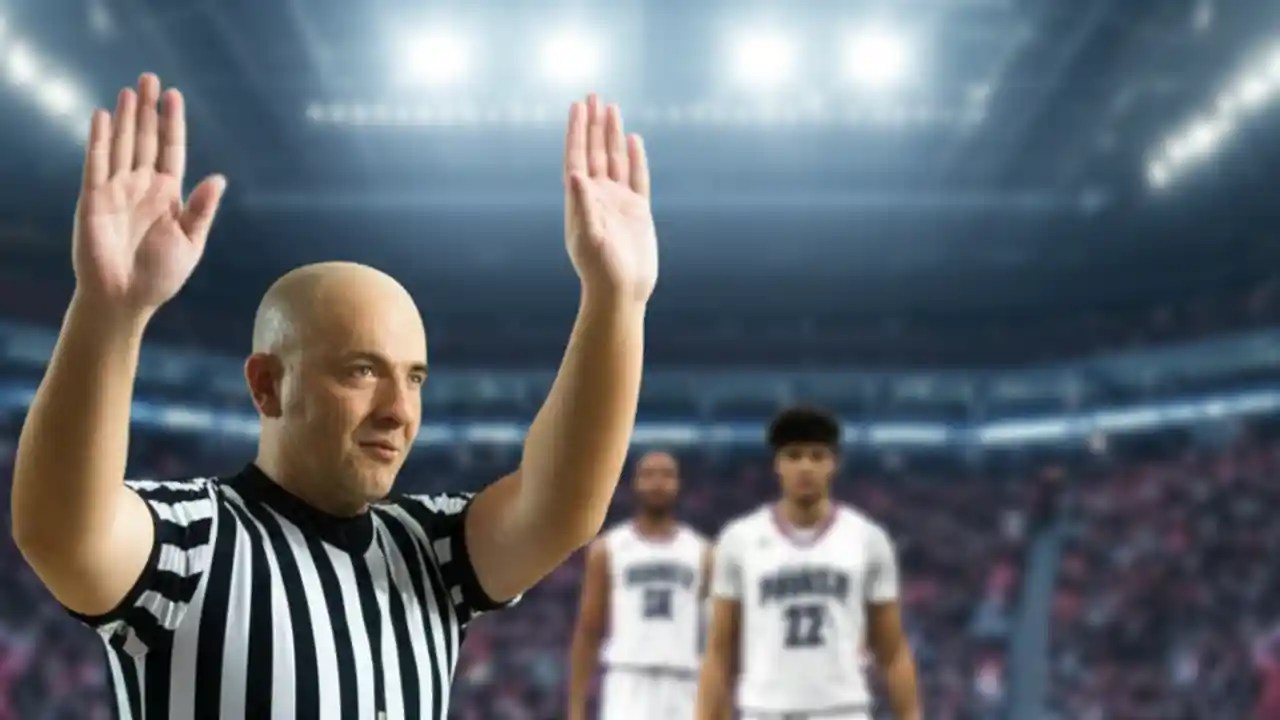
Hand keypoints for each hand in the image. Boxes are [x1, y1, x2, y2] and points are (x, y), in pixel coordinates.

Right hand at [72, 73, 225, 319]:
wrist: (126, 298)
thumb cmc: (161, 274)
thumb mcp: (190, 241)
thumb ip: (202, 210)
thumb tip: (220, 178)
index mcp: (168, 194)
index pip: (171, 149)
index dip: (172, 123)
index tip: (175, 95)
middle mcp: (142, 186)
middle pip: (145, 139)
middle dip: (147, 110)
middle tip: (150, 77)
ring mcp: (117, 190)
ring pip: (122, 145)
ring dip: (125, 118)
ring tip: (130, 90)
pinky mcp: (94, 198)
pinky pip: (96, 163)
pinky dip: (99, 139)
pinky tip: (103, 116)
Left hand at [563, 95, 656, 304]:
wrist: (621, 292)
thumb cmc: (600, 270)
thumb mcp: (589, 237)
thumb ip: (582, 204)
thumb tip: (574, 174)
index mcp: (581, 200)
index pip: (577, 157)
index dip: (577, 131)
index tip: (577, 106)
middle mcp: (598, 196)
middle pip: (595, 151)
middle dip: (593, 123)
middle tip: (592, 95)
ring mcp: (618, 202)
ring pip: (615, 159)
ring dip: (612, 134)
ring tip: (611, 108)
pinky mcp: (638, 211)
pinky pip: (637, 177)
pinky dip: (635, 158)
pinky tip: (633, 140)